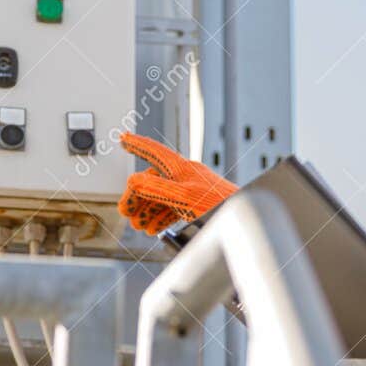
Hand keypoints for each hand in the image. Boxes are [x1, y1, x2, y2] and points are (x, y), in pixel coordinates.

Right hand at [117, 133, 237, 234]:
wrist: (242, 218)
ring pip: (162, 195)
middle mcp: (186, 175)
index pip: (154, 151)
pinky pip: (172, 206)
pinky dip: (161, 215)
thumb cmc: (219, 206)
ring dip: (147, 209)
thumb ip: (156, 188)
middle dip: (137, 196)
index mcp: (182, 168)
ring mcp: (192, 189)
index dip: (137, 144)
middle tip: (126, 210)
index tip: (124, 138)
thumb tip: (133, 182)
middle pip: (153, 180)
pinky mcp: (198, 203)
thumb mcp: (182, 197)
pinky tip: (155, 226)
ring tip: (139, 224)